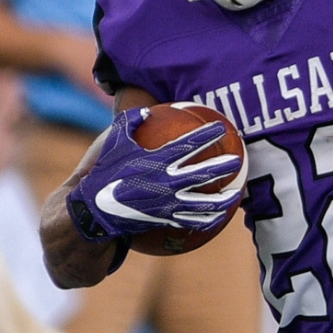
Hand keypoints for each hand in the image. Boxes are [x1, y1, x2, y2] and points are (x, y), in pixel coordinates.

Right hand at [66, 107, 242, 240]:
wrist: (94, 210)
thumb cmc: (104, 172)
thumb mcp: (114, 142)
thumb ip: (131, 122)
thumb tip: (148, 111)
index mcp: (156, 160)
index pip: (189, 145)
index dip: (207, 135)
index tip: (222, 128)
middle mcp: (166, 182)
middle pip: (203, 174)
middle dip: (223, 166)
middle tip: (238, 161)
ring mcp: (167, 204)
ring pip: (204, 203)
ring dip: (224, 199)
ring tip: (237, 194)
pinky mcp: (165, 220)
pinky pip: (192, 221)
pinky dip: (208, 219)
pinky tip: (219, 217)